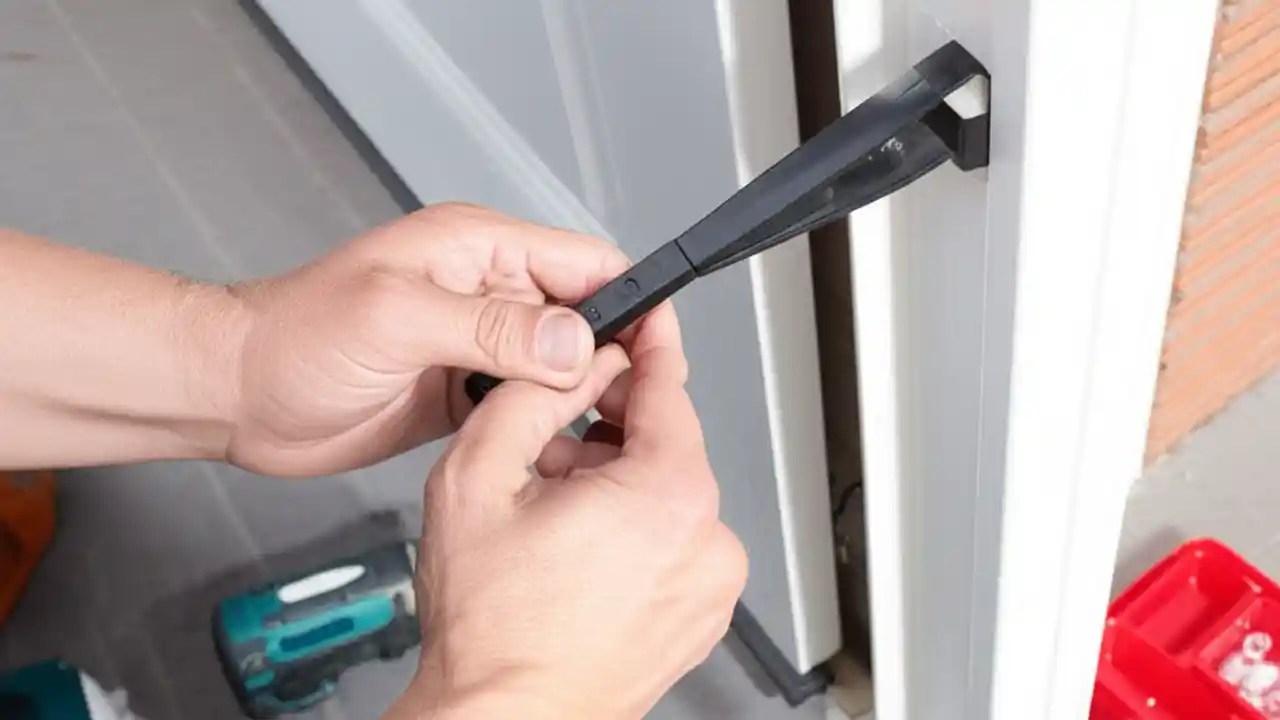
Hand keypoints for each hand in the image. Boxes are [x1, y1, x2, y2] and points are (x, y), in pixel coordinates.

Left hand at [224, 203, 628, 475]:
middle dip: (610, 357)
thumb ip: (490, 327)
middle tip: (625, 404)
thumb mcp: (397, 318)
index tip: (654, 344)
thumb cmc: (294, 338)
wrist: (236, 396)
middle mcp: (483, 292)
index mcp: (475, 249)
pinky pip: (522, 404)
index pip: (582, 261)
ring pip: (556, 366)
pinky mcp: (459, 392)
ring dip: (577, 395)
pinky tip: (544, 446)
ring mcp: (473, 345)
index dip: (626, 298)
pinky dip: (540, 424)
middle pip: (581, 318)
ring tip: (592, 431)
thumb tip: (573, 341)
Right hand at [386, 305, 747, 719]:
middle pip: (665, 441)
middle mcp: (708, 540)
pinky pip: (673, 542)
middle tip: (546, 440)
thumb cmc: (492, 630)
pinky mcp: (699, 616)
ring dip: (615, 481)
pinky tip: (577, 548)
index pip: (669, 385)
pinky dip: (633, 529)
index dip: (649, 339)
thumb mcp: (477, 478)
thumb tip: (571, 363)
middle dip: (606, 427)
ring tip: (549, 512)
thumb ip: (530, 396)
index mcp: (669, 496)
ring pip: (666, 492)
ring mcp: (710, 585)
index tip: (645, 313)